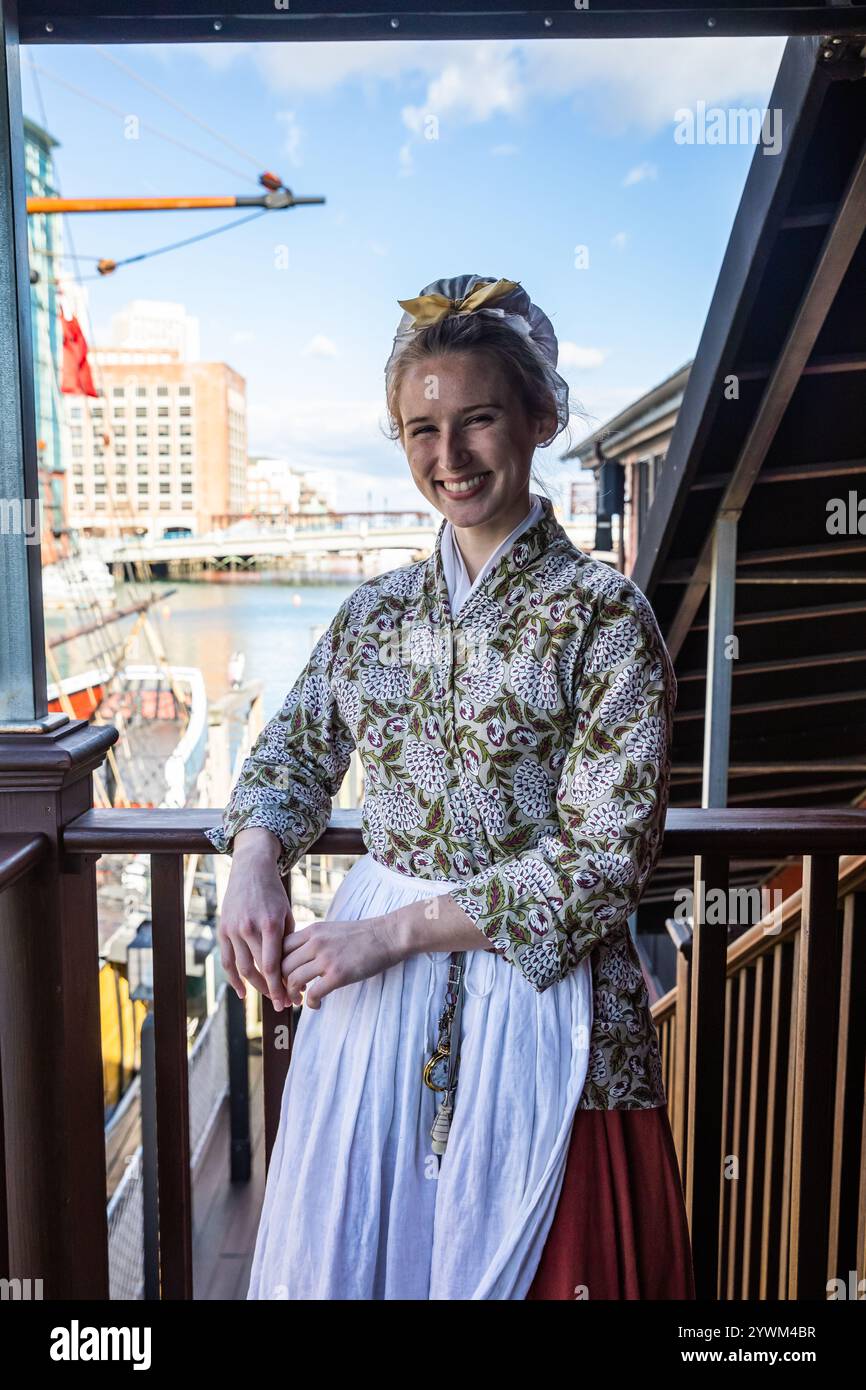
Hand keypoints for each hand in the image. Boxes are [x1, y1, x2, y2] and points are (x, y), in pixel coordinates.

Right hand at [218, 842, 293, 1009]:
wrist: (251, 869)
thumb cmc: (274, 893)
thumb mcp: (286, 913)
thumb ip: (288, 940)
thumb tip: (292, 970)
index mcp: (270, 924)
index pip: (273, 965)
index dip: (279, 987)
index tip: (288, 1002)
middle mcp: (250, 928)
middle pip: (258, 970)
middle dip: (271, 990)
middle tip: (282, 1003)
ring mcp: (234, 929)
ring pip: (242, 968)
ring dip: (254, 987)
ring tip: (267, 997)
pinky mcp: (223, 929)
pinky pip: (227, 960)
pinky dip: (233, 979)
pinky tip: (242, 993)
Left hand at [281, 911, 405, 1009]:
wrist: (388, 935)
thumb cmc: (363, 935)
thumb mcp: (332, 929)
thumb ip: (314, 940)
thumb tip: (299, 958)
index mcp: (313, 931)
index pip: (281, 947)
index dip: (277, 964)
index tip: (283, 975)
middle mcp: (315, 942)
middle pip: (283, 965)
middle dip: (281, 983)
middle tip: (290, 992)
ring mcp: (326, 958)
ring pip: (293, 979)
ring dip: (292, 994)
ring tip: (299, 1000)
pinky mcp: (338, 974)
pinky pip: (313, 994)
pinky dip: (310, 1003)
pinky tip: (316, 1005)